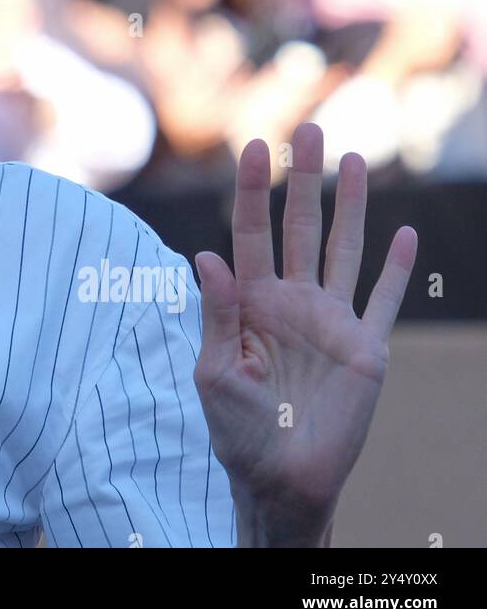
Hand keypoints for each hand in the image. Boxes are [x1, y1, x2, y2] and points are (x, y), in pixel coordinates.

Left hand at [193, 123, 416, 545]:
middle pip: (300, 226)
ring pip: (343, 249)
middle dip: (303, 178)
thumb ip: (217, 313)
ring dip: (351, 205)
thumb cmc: (236, 429)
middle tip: (308, 129)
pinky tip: (404, 234)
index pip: (250, 231)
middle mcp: (291, 300)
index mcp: (249, 301)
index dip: (252, 190)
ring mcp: (330, 320)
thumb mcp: (215, 371)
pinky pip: (383, 301)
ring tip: (354, 159)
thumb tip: (205, 254)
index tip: (252, 145)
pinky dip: (396, 270)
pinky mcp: (365, 349)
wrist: (281, 479)